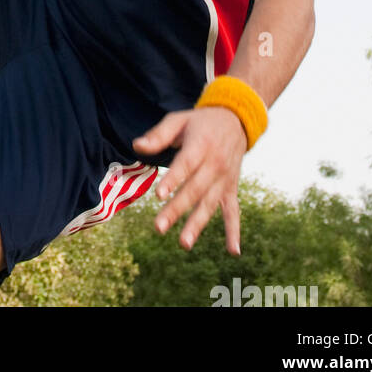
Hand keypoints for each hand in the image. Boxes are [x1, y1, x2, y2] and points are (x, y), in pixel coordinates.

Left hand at [133, 107, 246, 253]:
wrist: (235, 121)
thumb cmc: (200, 122)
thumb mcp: (178, 119)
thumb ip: (158, 134)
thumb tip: (136, 146)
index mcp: (200, 146)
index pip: (185, 165)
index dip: (173, 180)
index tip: (159, 195)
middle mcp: (215, 165)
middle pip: (194, 190)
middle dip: (176, 210)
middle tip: (158, 227)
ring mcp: (224, 179)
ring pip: (209, 204)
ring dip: (197, 225)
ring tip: (183, 243)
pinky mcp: (231, 189)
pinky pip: (234, 212)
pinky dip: (234, 231)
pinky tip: (233, 251)